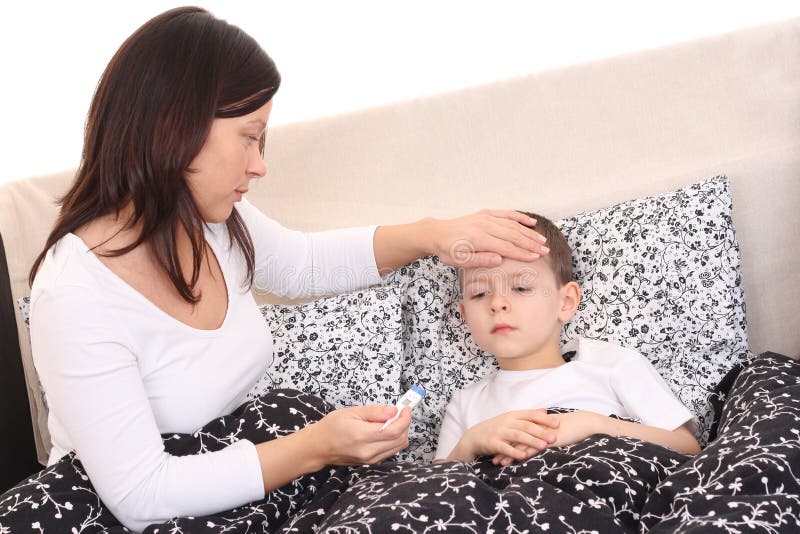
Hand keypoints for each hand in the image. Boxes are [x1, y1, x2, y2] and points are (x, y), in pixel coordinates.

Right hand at [308, 405, 410, 466]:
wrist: (318, 447)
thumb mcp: (352, 412)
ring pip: (398, 447)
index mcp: (362, 436)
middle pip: (400, 440)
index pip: (394, 430)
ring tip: (391, 420)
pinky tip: (385, 430)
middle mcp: (368, 451)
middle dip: (404, 424)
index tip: (406, 408)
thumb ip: (375, 411)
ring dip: (401, 432)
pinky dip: (394, 439)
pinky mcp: (371, 463)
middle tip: (399, 412)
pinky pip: (391, 451)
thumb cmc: (331, 427)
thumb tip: (394, 411)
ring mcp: (370, 460)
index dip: (405, 418)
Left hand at [427, 210, 549, 267]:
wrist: (436, 233)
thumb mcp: (460, 261)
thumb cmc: (448, 250)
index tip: (536, 258)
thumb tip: (499, 259)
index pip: (506, 247)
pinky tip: (531, 222)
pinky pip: (506, 214)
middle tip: (545, 251)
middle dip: (530, 243)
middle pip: (513, 235)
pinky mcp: (485, 214)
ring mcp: (485, 218)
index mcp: (479, 239)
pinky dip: (519, 217)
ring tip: (542, 240)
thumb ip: (480, 260)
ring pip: (512, 225)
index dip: (522, 253)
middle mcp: (484, 225)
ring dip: (529, 232)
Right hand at [448, 409, 558, 462]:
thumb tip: (545, 411)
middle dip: (541, 431)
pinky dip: (515, 452)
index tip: (558, 424)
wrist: (474, 436)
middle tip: (555, 437)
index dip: (544, 419)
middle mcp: (507, 422)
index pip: (531, 415)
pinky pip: (505, 447)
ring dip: (531, 441)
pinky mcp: (493, 443)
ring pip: (518, 436)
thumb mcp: (510, 418)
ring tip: (543, 446)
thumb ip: (527, 415)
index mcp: (512, 415)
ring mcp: (499, 432)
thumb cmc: (496, 428)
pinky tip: (524, 456)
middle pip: (526, 426)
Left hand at [491, 411, 600, 465]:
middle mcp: (535, 427)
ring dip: (508, 454)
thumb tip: (537, 440)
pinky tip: (515, 462)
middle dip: (502, 448)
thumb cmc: (571, 428)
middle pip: (514, 438)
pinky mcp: (548, 441)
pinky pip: (533, 449)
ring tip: (497, 463)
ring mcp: (540, 434)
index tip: (494, 446)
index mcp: (535, 424)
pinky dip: (522, 455)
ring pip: (520, 445)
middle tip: (490, 456)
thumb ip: (543, 433)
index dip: (505, 439)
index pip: (516, 432)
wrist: (584, 424)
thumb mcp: (554, 429)